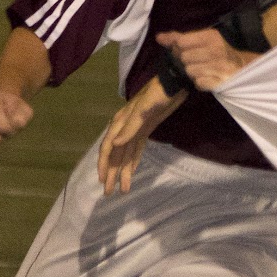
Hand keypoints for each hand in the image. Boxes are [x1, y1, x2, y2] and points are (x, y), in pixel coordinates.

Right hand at [96, 78, 183, 193]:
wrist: (173, 84)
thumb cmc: (157, 94)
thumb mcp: (143, 111)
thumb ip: (130, 128)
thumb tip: (115, 145)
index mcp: (119, 123)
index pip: (108, 148)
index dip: (104, 165)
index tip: (103, 180)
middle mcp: (124, 128)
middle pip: (115, 155)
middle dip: (111, 174)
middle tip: (109, 193)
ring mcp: (135, 130)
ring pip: (125, 155)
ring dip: (122, 172)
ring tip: (122, 190)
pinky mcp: (146, 130)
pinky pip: (136, 150)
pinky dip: (133, 162)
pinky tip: (130, 173)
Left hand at [156, 29, 254, 89]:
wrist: (241, 68)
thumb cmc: (218, 52)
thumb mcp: (202, 40)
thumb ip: (180, 38)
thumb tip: (159, 37)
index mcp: (211, 37)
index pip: (181, 41)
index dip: (178, 47)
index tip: (184, 49)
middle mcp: (216, 50)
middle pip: (183, 57)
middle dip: (186, 61)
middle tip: (196, 61)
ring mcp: (219, 67)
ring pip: (189, 71)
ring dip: (193, 72)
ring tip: (203, 70)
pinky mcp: (220, 82)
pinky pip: (198, 83)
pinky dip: (200, 82)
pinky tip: (207, 78)